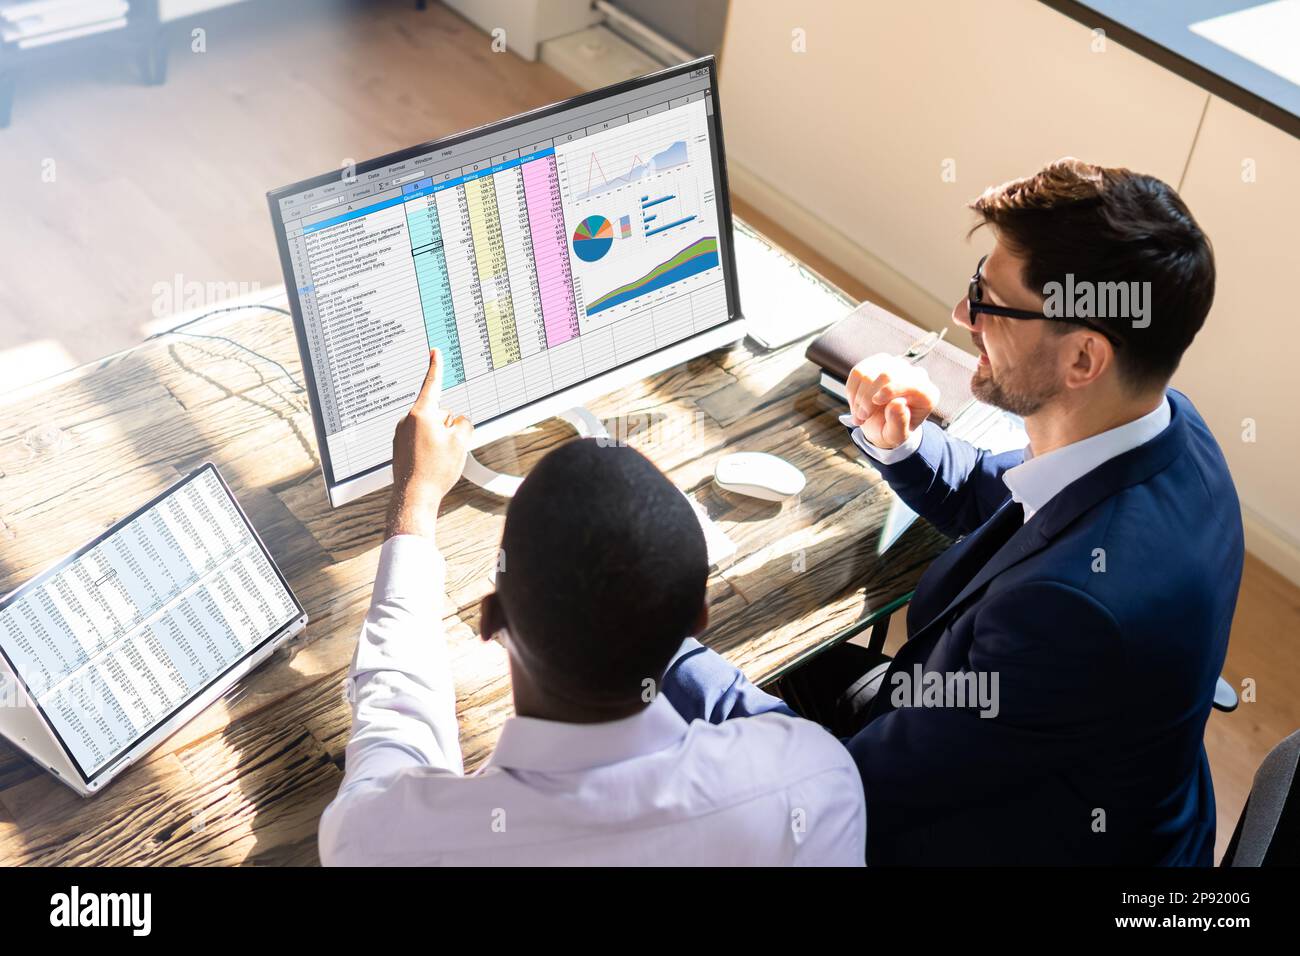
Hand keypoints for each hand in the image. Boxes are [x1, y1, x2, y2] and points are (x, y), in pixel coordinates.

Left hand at [386, 348, 473, 538]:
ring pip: (431, 427)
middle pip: (439, 413)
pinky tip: (431, 464)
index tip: (434, 350)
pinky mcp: (400, 446)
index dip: (436, 366)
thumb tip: (458, 422)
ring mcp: (401, 434)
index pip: (433, 384)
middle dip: (448, 425)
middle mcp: (408, 420)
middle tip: (448, 449)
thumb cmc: (435, 470)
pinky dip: (430, 448)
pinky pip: (422, 439)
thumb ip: (464, 424)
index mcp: (421, 414)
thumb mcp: (460, 444)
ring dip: (439, 438)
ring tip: (438, 460)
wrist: (414, 497)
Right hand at [845, 353, 939, 448]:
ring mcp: (896, 366)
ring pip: (870, 373)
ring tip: (859, 415)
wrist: (881, 424)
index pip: (914, 383)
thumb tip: (897, 403)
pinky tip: (855, 403)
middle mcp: (914, 375)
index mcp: (927, 394)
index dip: (892, 389)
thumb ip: (899, 423)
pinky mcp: (878, 363)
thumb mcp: (896, 436)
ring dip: (858, 397)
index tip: (875, 401)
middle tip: (861, 418)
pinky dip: (852, 390)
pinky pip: (859, 371)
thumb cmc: (892, 430)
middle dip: (868, 397)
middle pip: (887, 375)